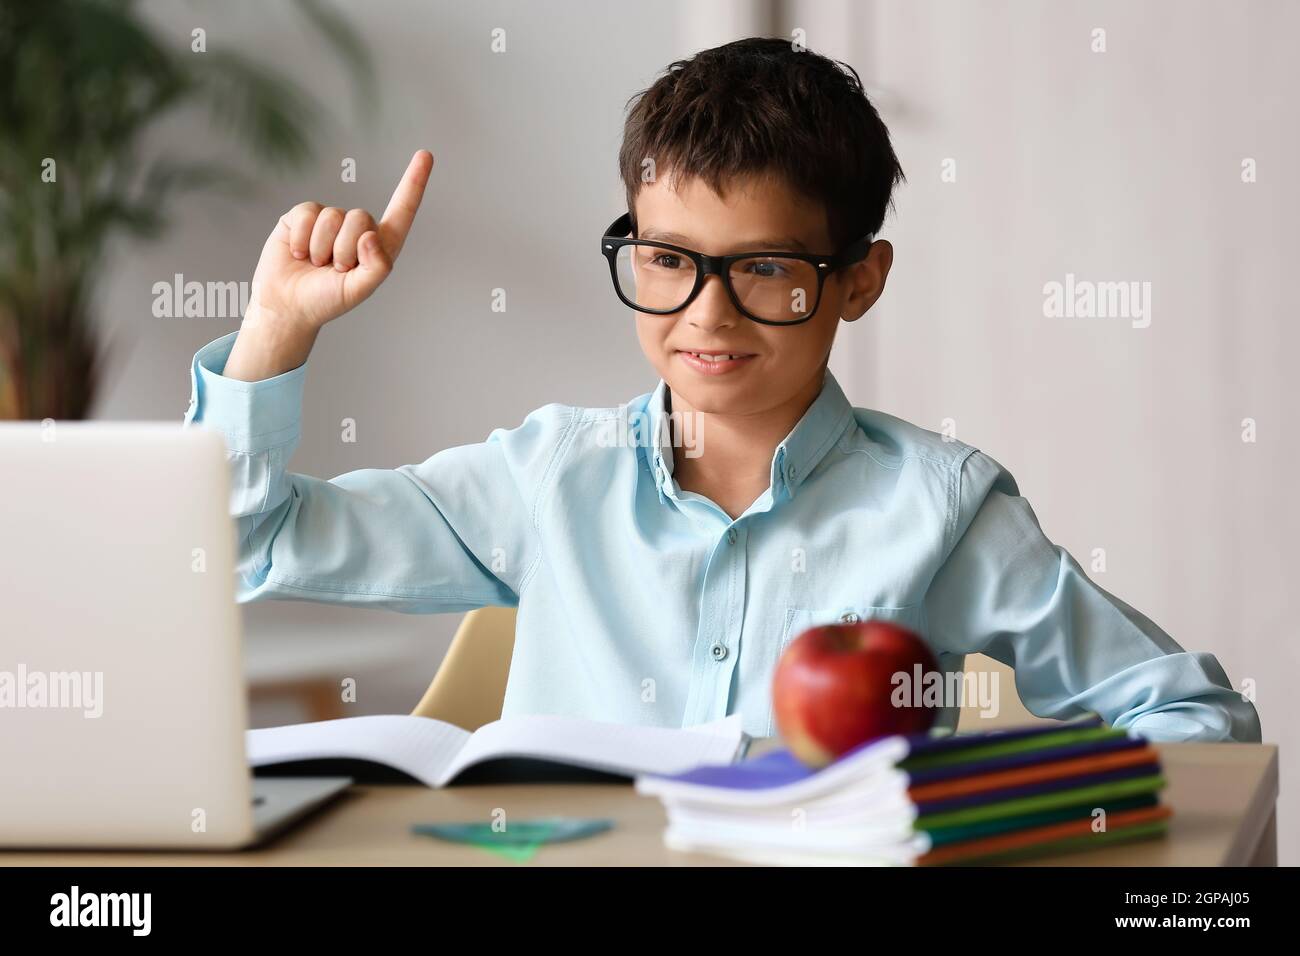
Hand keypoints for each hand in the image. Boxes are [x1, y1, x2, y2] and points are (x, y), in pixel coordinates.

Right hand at [247, 149, 433, 331]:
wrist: (286, 304)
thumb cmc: (327, 300)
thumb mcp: (359, 289)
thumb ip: (376, 266)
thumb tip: (372, 236)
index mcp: (380, 245)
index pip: (402, 210)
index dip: (414, 182)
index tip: (426, 154)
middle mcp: (357, 228)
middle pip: (361, 218)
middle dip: (345, 249)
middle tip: (334, 270)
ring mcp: (329, 220)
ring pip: (333, 217)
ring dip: (322, 248)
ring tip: (315, 264)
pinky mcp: (302, 216)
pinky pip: (308, 213)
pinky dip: (303, 239)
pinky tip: (298, 253)